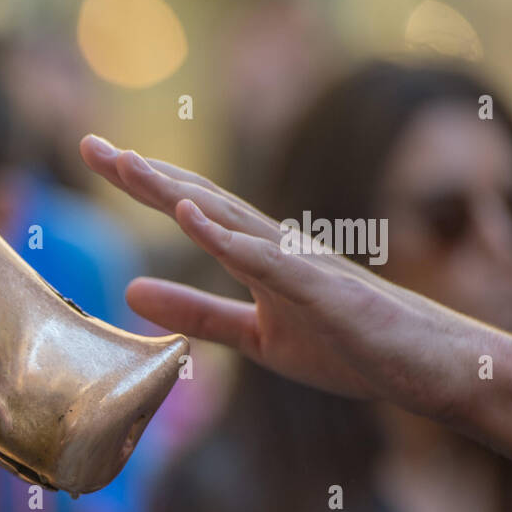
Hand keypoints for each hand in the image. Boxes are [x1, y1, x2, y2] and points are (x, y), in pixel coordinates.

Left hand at [80, 134, 511, 469]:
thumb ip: (195, 314)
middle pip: (199, 198)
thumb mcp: (254, 337)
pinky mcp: (323, 290)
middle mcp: (272, 246)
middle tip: (91, 144)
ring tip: (129, 166)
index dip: (141, 182)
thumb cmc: (344, 344)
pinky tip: (192, 217)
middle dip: (144, 173)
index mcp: (255, 255)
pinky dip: (228, 239)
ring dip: (178, 191)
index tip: (97, 155)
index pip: (189, 207)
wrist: (421, 367)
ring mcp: (299, 264)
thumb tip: (129, 292)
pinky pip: (269, 261)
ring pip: (228, 218)